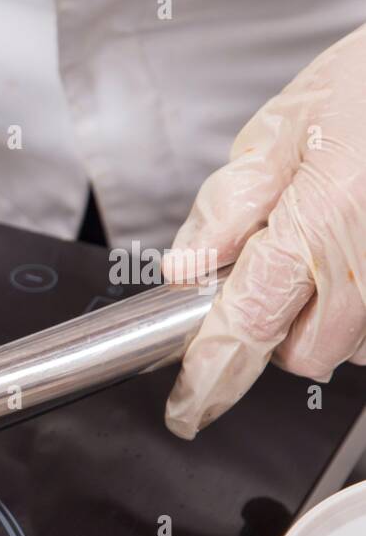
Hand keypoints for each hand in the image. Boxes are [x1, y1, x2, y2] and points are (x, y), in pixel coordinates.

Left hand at [163, 24, 365, 438]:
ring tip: (326, 237)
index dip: (209, 378)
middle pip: (302, 353)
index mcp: (322, 221)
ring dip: (322, 314)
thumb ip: (228, 205)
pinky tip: (356, 241)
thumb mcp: (283, 126)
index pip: (245, 325)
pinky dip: (356, 298)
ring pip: (348, 343)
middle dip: (272, 329)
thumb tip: (186, 269)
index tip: (187, 409)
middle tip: (268, 265)